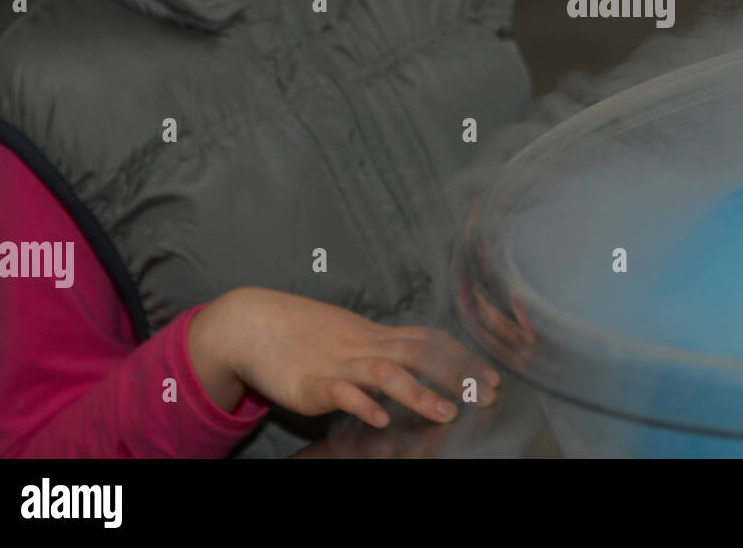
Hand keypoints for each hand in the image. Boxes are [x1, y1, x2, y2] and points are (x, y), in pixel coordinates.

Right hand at [189, 286, 501, 427]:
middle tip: (488, 395)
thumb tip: (413, 362)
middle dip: (457, 374)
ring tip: (447, 413)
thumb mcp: (348, 336)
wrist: (250, 323)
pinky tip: (380, 419)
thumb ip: (380, 350)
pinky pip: (340, 392)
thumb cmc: (301, 333)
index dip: (463, 357)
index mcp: (374, 335)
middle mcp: (362, 345)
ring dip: (420, 393)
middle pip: (419, 353)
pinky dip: (362, 404)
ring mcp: (337, 363)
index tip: (493, 376)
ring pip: (385, 373)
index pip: (429, 340)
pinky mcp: (308, 383)